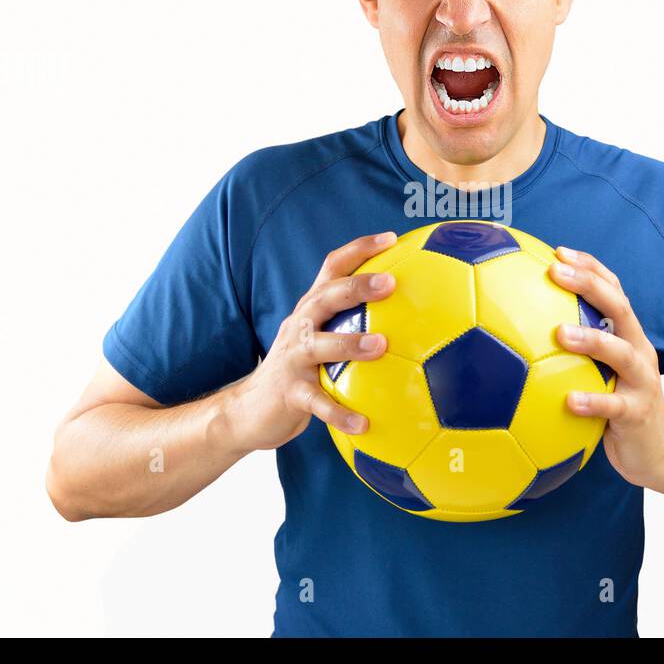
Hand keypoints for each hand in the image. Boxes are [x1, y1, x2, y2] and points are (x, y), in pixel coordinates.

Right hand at [226, 231, 397, 451]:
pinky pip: (318, 404)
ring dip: (351, 344)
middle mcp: (300, 326)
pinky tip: (365, 425)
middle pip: (326, 296)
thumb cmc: (300, 372)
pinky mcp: (290, 393)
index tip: (392, 238)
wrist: (249, 410)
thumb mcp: (322, 343)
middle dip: (358, 286)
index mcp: (311, 310)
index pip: (333, 268)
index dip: (359, 249)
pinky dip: (341, 414)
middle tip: (391, 283)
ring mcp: (292, 359)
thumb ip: (354, 326)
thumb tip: (414, 319)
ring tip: (382, 345)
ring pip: (320, 345)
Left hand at [549, 246, 663, 490]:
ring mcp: (641, 382)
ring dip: (590, 340)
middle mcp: (638, 351)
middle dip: (588, 284)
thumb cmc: (620, 409)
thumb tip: (523, 333)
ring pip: (621, 353)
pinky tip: (567, 401)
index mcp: (628, 337)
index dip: (590, 268)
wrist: (662, 453)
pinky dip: (592, 402)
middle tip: (554, 271)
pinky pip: (614, 407)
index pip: (613, 290)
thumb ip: (578, 352)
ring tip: (559, 333)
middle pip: (619, 307)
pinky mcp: (637, 415)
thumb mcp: (603, 374)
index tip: (558, 251)